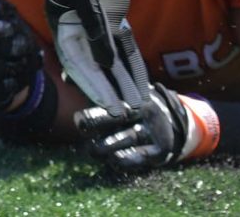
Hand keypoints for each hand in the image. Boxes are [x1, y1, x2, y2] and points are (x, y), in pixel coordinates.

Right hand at [43, 0, 196, 173]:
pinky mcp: (113, 19)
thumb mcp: (85, 1)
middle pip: (97, 67)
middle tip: (125, 112)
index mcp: (64, 29)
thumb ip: (95, 33)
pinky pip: (124, 45)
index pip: (80, 66)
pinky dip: (132, 62)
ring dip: (125, 80)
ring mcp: (98, 26)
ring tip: (137, 102)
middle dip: (112, 90)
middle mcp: (80, 32)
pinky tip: (140, 79)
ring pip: (113, 59)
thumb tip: (105, 64)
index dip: (95, 88)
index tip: (109, 106)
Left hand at [74, 90, 197, 176]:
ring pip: (128, 137)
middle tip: (81, 127)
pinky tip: (115, 162)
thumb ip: (97, 88)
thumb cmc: (136, 105)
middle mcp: (143, 110)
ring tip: (93, 149)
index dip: (94, 111)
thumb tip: (66, 77)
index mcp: (132, 94)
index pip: (111, 99)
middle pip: (119, 116)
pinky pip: (143, 155)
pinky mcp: (160, 149)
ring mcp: (152, 130)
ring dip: (109, 145)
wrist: (173, 121)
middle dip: (98, 122)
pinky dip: (129, 160)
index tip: (78, 120)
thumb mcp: (124, 92)